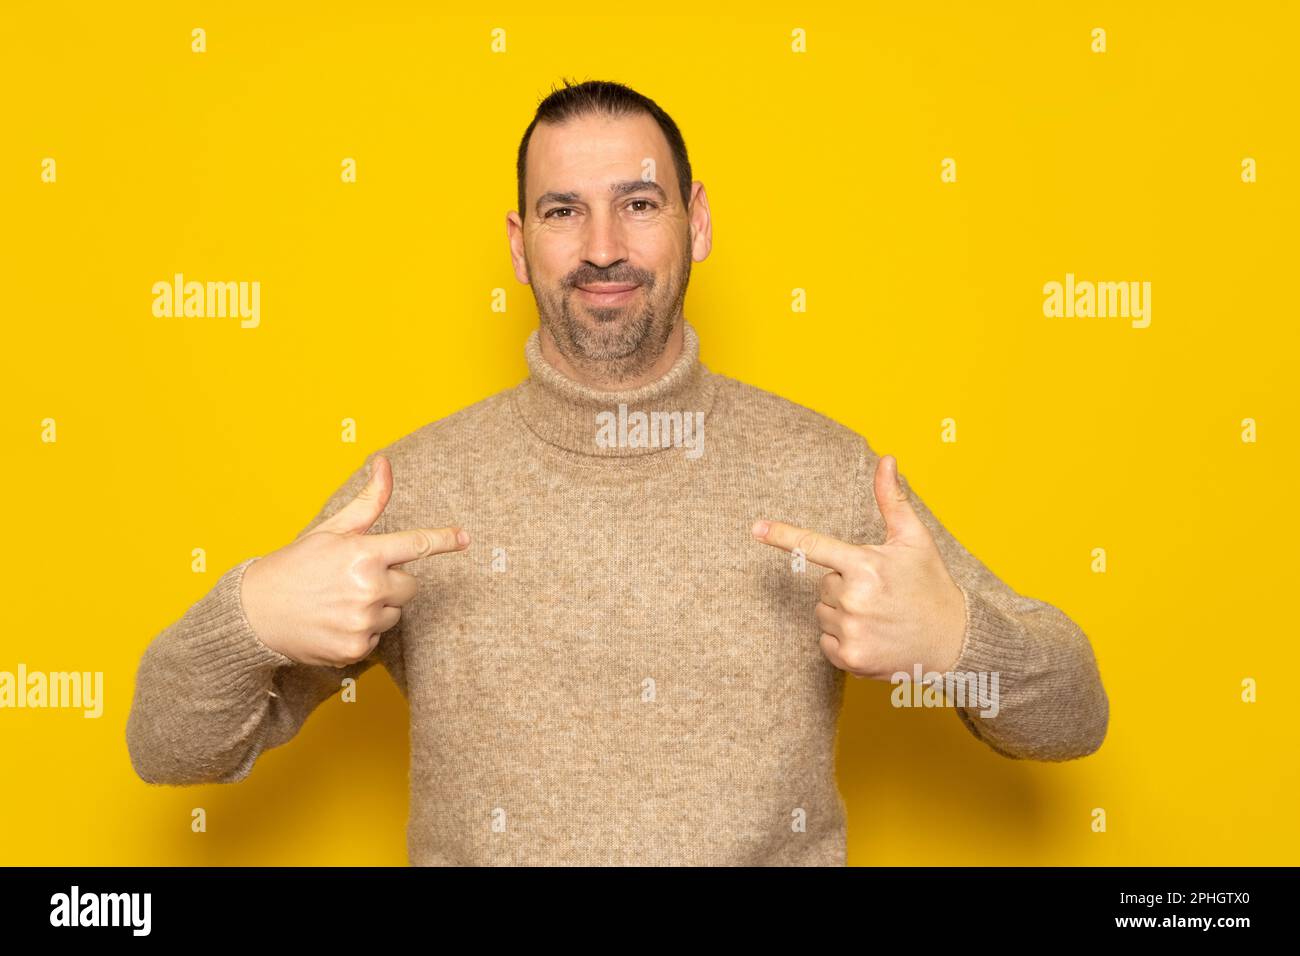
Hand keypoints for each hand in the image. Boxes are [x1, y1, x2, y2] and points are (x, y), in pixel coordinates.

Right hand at [240, 454, 469, 667]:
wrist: (254, 614)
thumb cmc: (295, 566)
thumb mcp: (331, 530)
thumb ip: (368, 502)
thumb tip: (384, 462)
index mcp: (363, 554)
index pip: (416, 546)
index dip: (444, 540)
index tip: (465, 538)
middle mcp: (368, 588)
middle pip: (411, 586)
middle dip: (393, 581)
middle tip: (357, 579)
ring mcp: (362, 622)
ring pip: (396, 614)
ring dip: (378, 608)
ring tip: (341, 601)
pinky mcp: (355, 649)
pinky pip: (378, 639)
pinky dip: (362, 632)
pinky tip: (335, 622)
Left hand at [751, 454, 965, 681]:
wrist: (954, 641)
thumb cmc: (931, 584)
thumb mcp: (914, 539)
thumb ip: (892, 499)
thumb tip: (886, 459)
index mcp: (865, 565)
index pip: (815, 545)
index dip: (782, 535)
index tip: (755, 528)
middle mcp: (854, 598)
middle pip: (824, 585)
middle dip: (845, 586)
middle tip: (880, 593)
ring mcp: (852, 631)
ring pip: (822, 613)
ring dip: (843, 613)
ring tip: (879, 616)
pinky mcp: (851, 659)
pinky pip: (825, 642)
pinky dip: (844, 639)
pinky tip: (873, 636)